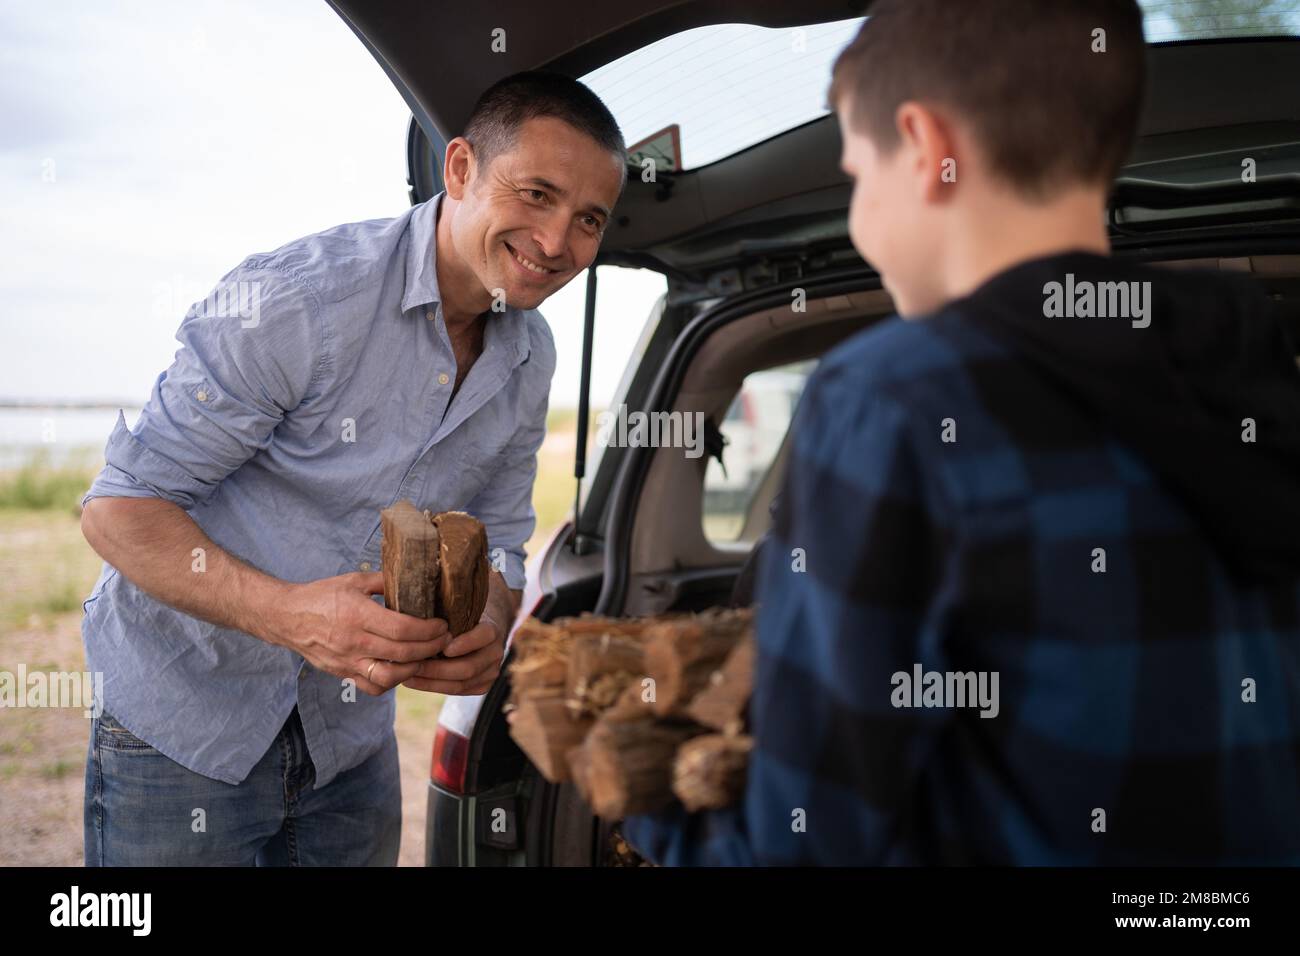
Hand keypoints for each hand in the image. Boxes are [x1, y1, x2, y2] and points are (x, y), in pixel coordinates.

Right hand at [261, 572, 449, 695]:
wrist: (287, 617)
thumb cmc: (321, 595)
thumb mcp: (354, 581)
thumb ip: (385, 582)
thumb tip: (416, 580)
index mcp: (358, 615)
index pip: (403, 628)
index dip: (429, 630)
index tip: (443, 625)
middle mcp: (353, 641)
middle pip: (402, 653)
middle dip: (431, 648)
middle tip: (445, 640)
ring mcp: (347, 661)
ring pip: (390, 676)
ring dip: (414, 668)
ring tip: (426, 656)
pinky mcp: (342, 673)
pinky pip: (373, 687)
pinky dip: (393, 682)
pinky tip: (403, 668)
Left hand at [400, 612, 505, 695]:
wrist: (478, 629)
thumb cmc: (460, 616)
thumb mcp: (456, 611)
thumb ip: (445, 620)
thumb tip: (416, 626)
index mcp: (492, 631)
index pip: (483, 637)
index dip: (465, 644)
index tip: (443, 647)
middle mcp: (496, 653)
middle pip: (468, 668)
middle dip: (437, 669)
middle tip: (412, 665)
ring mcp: (491, 672)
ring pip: (460, 684)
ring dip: (430, 681)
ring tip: (408, 675)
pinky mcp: (482, 686)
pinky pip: (457, 692)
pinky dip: (433, 687)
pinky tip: (415, 681)